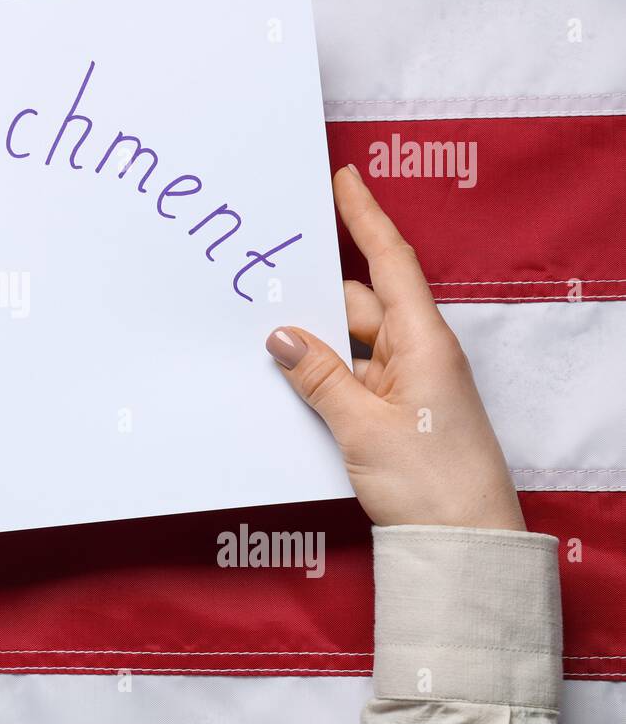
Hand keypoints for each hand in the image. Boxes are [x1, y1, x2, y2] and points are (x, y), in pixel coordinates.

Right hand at [266, 165, 523, 530]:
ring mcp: (406, 384)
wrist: (462, 544)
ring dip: (313, 343)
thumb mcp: (363, 425)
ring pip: (349, 343)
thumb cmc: (431, 481)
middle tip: (265, 276)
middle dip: (315, 293)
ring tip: (261, 336)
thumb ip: (318, 377)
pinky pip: (350, 377)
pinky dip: (321, 374)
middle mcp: (417, 354)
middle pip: (360, 303)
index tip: (343, 179)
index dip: (366, 217)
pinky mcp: (393, 413)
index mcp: (423, 341)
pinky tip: (288, 381)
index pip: (390, 262)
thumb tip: (280, 337)